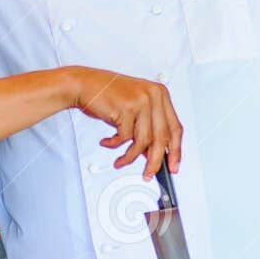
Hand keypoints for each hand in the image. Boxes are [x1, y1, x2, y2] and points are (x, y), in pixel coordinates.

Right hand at [68, 67, 182, 178]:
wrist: (84, 84)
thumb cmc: (108, 95)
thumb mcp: (134, 109)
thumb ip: (147, 128)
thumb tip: (154, 154)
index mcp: (160, 94)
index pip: (175, 128)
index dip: (176, 150)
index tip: (173, 165)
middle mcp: (154, 96)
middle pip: (162, 137)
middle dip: (154, 161)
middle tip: (148, 174)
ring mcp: (141, 101)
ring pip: (144, 141)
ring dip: (130, 156)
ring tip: (120, 161)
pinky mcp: (126, 108)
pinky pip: (125, 137)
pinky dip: (114, 144)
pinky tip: (108, 142)